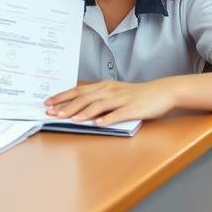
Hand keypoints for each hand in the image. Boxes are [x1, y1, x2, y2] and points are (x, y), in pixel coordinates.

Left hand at [45, 78, 175, 125]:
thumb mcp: (115, 92)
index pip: (78, 90)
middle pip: (84, 98)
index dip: (62, 97)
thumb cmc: (137, 94)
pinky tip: (97, 124)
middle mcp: (110, 91)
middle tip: (51, 113)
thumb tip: (79, 105)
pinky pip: (118, 114)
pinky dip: (106, 119)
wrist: (162, 91)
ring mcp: (121, 99)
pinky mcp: (133, 109)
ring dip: (82, 112)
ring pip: (98, 105)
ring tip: (69, 119)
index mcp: (104, 86)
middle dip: (66, 106)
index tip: (48, 103)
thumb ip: (99, 97)